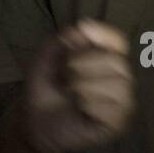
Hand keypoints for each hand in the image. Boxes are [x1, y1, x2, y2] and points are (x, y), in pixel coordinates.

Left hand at [20, 19, 135, 152]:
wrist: (34, 120)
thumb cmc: (44, 87)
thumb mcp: (44, 58)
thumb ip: (60, 40)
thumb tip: (82, 28)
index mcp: (104, 59)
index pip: (118, 42)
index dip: (105, 34)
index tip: (84, 28)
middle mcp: (118, 78)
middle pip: (117, 61)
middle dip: (86, 63)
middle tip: (65, 73)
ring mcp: (119, 102)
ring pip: (119, 86)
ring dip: (86, 85)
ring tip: (71, 91)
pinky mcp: (116, 124)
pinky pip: (114, 110)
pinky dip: (92, 106)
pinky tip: (80, 109)